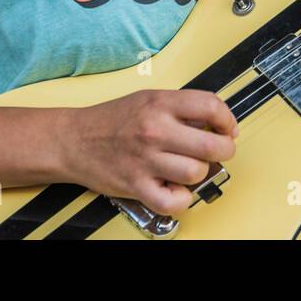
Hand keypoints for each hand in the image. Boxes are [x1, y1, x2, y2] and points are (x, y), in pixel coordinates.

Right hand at [61, 89, 238, 217]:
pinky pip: (172, 201)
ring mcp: (145, 160)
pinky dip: (181, 199)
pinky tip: (176, 188)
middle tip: (220, 150)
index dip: (228, 120)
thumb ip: (181, 107)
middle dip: (225, 150)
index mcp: (160, 104)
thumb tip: (216, 121)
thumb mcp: (149, 99)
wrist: (73, 139)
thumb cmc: (112, 120)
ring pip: (196, 173)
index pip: (211, 107)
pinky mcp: (135, 185)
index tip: (228, 128)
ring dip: (200, 173)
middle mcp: (155, 131)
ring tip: (190, 167)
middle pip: (212, 145)